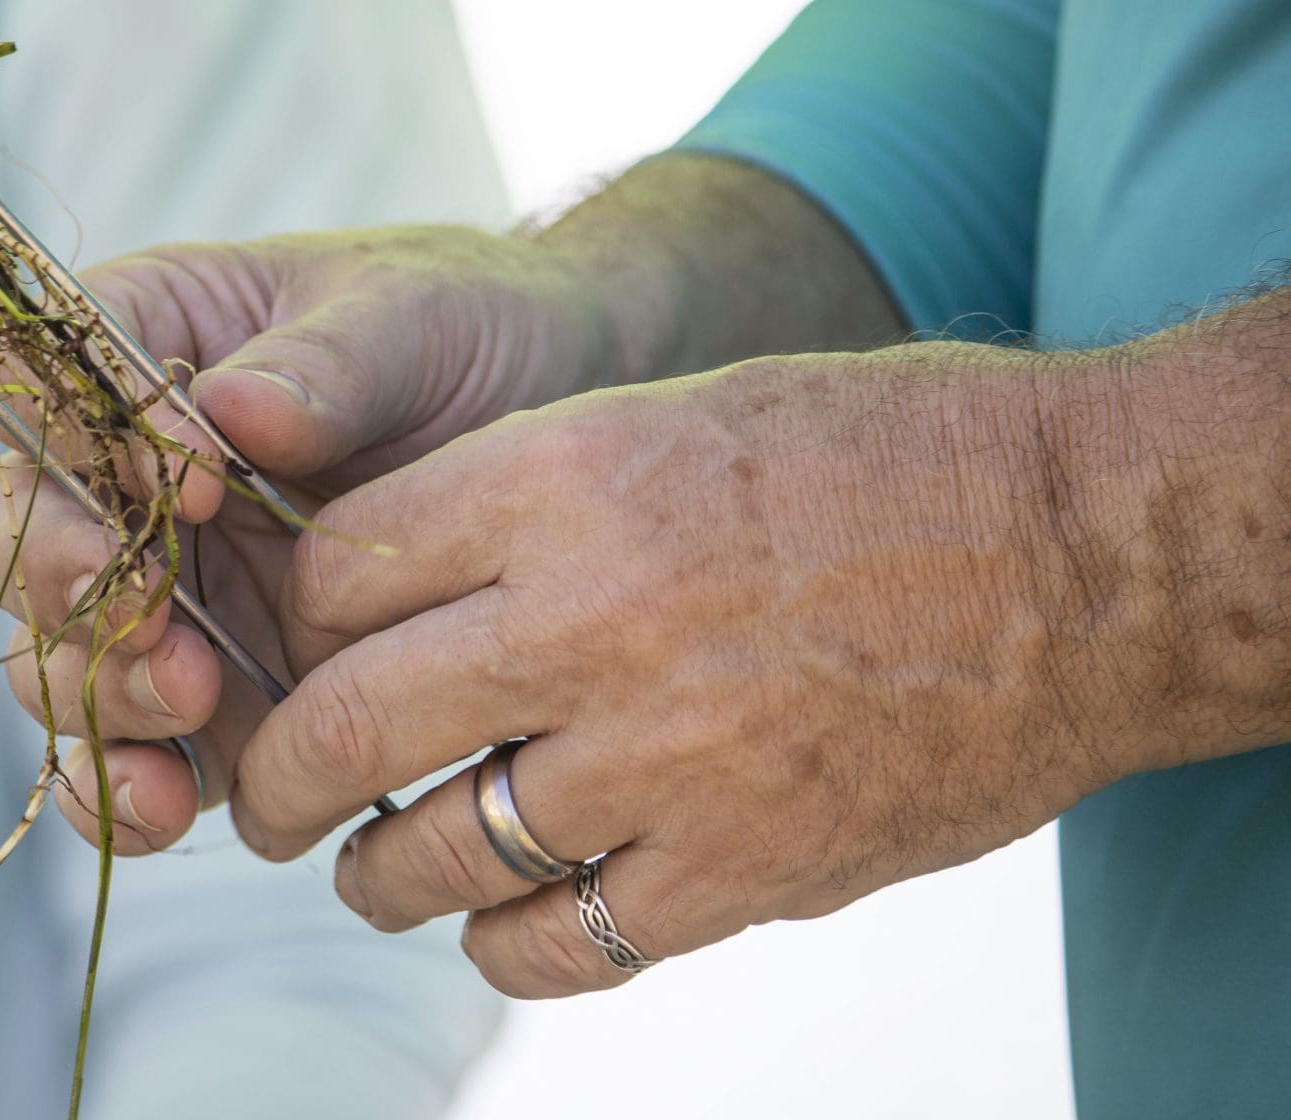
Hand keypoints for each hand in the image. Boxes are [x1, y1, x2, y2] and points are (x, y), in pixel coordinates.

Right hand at [0, 224, 637, 851]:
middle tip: (162, 623)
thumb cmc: (459, 327)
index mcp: (138, 348)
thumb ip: (322, 365)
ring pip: (61, 661)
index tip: (189, 487)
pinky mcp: (209, 689)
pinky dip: (130, 789)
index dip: (77, 456)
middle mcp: (120, 481)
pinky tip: (166, 805)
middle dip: (73, 596)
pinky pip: (134, 752)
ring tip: (191, 701)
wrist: (554, 405)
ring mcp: (160, 592)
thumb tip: (229, 407)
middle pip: (21, 547)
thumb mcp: (404, 318)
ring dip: (101, 696)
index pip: (42, 401)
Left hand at [229, 343, 1167, 996]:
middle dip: (280, 778)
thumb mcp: (678, 414)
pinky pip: (562, 941)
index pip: (340, 568)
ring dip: (380, 873)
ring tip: (372, 869)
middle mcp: (594, 619)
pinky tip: (500, 922)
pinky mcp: (745, 867)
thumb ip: (530, 503)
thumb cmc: (883, 454)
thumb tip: (404, 596)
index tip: (304, 650)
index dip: (300, 617)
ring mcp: (669, 757)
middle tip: (268, 802)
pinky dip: (507, 942)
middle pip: (348, 724)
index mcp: (569, 478)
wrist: (1089, 548)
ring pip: (437, 854)